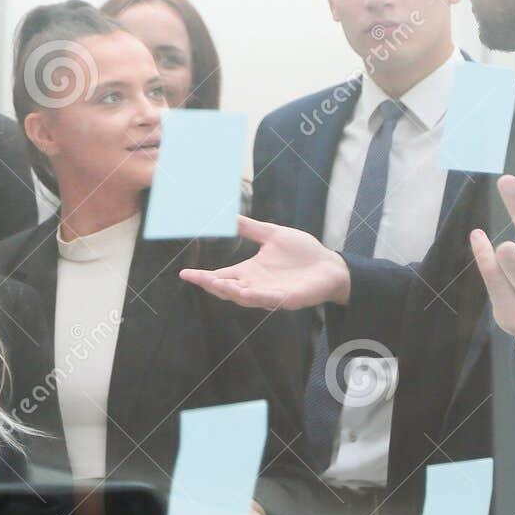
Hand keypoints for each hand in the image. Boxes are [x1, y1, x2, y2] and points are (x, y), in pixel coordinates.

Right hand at [179, 216, 351, 309]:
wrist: (330, 265)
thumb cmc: (302, 253)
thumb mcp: (272, 235)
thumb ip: (249, 228)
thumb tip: (227, 215)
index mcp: (249, 272)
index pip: (221, 276)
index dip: (203, 276)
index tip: (184, 273)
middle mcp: (255, 285)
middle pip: (226, 289)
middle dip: (211, 284)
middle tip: (195, 277)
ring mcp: (270, 294)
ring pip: (243, 297)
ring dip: (228, 291)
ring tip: (213, 282)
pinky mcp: (286, 299)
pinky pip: (268, 299)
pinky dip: (255, 296)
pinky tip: (244, 291)